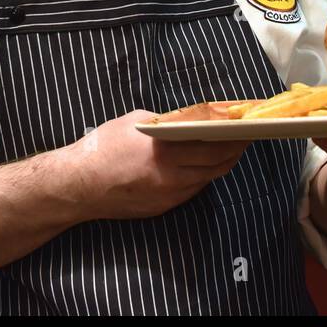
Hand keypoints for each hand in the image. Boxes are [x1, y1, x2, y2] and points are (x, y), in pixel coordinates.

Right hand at [58, 110, 251, 220]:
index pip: (215, 144)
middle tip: (244, 137)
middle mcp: (173, 177)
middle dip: (235, 150)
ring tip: (228, 148)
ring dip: (220, 163)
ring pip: (207, 178)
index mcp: (166, 151)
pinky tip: (201, 164)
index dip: (235, 136)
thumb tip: (191, 119)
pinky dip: (201, 175)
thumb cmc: (103, 147)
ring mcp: (170, 195)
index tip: (247, 126)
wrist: (79, 185)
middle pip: (218, 165)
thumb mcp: (136, 122)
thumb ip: (167, 123)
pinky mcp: (163, 207)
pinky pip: (191, 190)